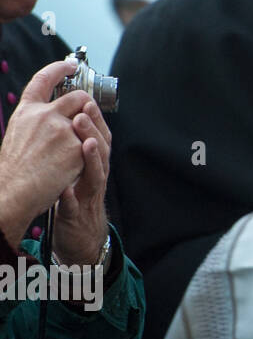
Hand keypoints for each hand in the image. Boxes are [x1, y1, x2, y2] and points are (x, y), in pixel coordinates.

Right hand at [0, 59, 87, 248]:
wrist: (14, 193)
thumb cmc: (15, 170)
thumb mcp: (18, 134)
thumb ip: (37, 120)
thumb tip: (54, 113)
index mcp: (27, 111)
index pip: (44, 79)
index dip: (59, 69)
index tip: (71, 66)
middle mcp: (45, 115)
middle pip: (79, 97)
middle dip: (86, 106)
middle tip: (84, 119)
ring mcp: (63, 129)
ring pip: (89, 123)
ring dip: (86, 134)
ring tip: (70, 153)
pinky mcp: (77, 146)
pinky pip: (91, 145)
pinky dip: (85, 155)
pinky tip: (70, 167)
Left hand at [51, 92, 112, 266]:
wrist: (82, 238)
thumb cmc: (76, 199)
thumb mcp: (78, 170)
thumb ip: (77, 148)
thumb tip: (73, 117)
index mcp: (94, 165)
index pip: (100, 137)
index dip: (96, 120)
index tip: (86, 101)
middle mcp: (95, 177)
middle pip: (101, 152)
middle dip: (94, 132)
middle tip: (82, 114)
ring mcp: (88, 196)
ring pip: (94, 176)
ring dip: (91, 159)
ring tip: (84, 143)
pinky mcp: (75, 216)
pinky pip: (75, 207)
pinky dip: (71, 198)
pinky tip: (65, 190)